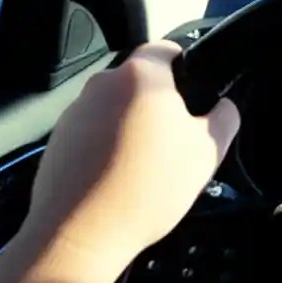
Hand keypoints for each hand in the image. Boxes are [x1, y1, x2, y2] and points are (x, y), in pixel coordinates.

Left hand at [0, 41, 239, 282]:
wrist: (81, 233)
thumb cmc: (149, 186)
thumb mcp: (208, 151)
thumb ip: (225, 117)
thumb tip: (224, 107)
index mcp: (141, 75)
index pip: (167, 48)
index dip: (187, 68)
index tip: (195, 95)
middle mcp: (102, 83)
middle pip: (140, 82)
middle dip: (158, 104)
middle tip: (174, 140)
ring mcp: (74, 111)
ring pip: (114, 108)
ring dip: (130, 126)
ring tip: (144, 166)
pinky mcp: (57, 140)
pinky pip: (91, 132)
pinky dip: (105, 147)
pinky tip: (117, 178)